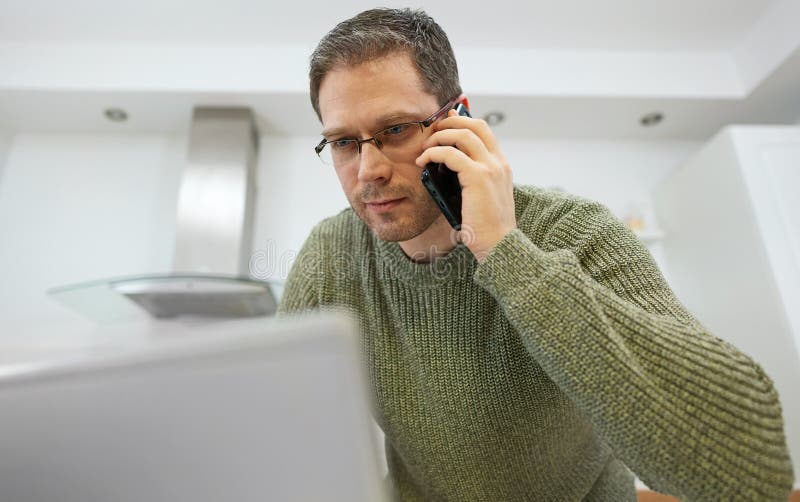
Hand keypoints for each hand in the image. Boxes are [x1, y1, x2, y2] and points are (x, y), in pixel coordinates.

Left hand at [416, 108, 515, 262]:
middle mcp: (498, 163)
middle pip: (474, 125)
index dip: (462, 122)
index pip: (484, 131)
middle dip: (449, 122)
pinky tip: (423, 162)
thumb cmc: (486, 228)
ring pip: (462, 134)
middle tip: (431, 132)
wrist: (498, 246)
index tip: (444, 124)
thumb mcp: (481, 198)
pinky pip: (450, 154)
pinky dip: (433, 153)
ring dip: (439, 137)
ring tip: (424, 148)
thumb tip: (446, 169)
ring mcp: (490, 168)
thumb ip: (471, 181)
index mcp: (501, 166)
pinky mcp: (478, 177)